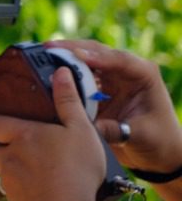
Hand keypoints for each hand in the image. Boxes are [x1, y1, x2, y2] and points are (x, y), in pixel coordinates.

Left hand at [0, 67, 107, 200]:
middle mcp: (8, 156)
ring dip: (11, 173)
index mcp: (21, 134)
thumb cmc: (75, 168)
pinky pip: (14, 195)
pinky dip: (24, 193)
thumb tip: (60, 73)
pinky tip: (42, 195)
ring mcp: (9, 181)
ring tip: (34, 175)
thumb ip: (68, 101)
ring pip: (2, 175)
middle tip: (13, 151)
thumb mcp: (80, 129)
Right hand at [46, 39, 181, 177]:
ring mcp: (111, 77)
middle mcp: (126, 71)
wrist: (159, 152)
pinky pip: (78, 75)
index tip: (76, 56)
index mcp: (143, 75)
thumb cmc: (159, 141)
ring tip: (41, 56)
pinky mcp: (99, 86)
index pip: (120, 60)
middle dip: (72, 48)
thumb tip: (87, 126)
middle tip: (48, 48)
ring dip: (64, 57)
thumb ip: (114, 130)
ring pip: (84, 59)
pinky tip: (46, 72)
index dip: (98, 57)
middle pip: (97, 52)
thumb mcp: (140, 135)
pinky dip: (63, 73)